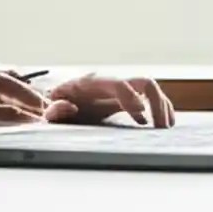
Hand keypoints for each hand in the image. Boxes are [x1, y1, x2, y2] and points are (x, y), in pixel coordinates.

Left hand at [42, 73, 175, 127]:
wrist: (58, 100)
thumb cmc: (54, 106)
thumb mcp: (48, 110)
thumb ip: (54, 109)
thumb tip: (70, 109)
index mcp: (92, 83)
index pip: (118, 83)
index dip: (131, 97)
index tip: (142, 117)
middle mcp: (111, 82)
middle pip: (143, 82)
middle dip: (157, 102)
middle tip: (160, 127)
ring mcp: (121, 89)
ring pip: (150, 90)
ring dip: (162, 107)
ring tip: (164, 129)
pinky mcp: (126, 98)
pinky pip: (150, 99)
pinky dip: (159, 110)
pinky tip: (159, 126)